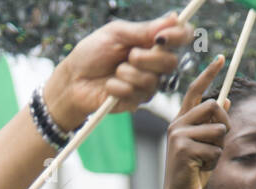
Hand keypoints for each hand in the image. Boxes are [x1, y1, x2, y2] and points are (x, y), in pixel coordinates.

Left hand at [43, 14, 191, 130]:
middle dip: (148, 58)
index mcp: (151, 42)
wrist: (74, 79)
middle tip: (130, 55)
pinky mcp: (136, 102)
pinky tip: (109, 86)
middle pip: (171, 62)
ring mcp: (146, 84)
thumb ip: (144, 30)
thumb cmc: (92, 53)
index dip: (179, 36)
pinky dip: (118, 87)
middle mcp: (154, 64)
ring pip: (152, 80)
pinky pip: (136, 94)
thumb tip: (174, 19)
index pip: (181, 37)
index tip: (162, 37)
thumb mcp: (116, 33)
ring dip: (128, 73)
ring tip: (115, 71)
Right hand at [162, 56, 228, 188]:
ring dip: (219, 147)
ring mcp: (178, 135)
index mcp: (182, 120)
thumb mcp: (207, 144)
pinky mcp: (183, 148)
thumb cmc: (194, 171)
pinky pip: (214, 148)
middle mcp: (177, 124)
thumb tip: (227, 100)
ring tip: (206, 160)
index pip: (195, 90)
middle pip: (212, 106)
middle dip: (225, 122)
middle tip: (223, 138)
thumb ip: (214, 123)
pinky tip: (201, 168)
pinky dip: (214, 160)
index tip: (222, 58)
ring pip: (217, 129)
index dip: (209, 73)